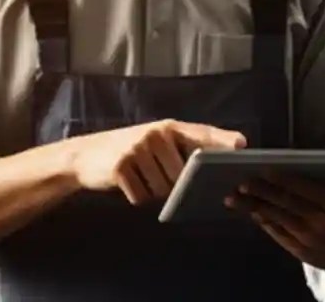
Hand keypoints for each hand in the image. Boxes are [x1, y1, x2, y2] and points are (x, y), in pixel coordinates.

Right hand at [69, 119, 245, 204]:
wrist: (84, 156)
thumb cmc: (128, 151)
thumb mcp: (154, 143)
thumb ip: (179, 151)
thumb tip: (206, 175)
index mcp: (168, 127)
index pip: (201, 133)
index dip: (221, 139)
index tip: (241, 145)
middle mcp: (155, 134)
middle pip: (182, 175)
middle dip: (172, 184)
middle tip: (153, 174)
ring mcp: (137, 149)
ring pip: (162, 189)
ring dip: (152, 191)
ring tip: (138, 176)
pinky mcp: (121, 167)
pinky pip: (141, 196)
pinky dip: (136, 196)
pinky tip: (126, 182)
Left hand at [226, 159, 324, 275]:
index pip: (309, 191)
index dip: (287, 180)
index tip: (266, 168)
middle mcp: (324, 225)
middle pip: (289, 205)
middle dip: (263, 192)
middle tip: (242, 180)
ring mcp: (312, 241)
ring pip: (280, 220)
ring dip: (256, 208)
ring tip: (236, 196)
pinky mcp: (304, 253)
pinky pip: (281, 236)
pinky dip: (265, 224)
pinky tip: (252, 213)